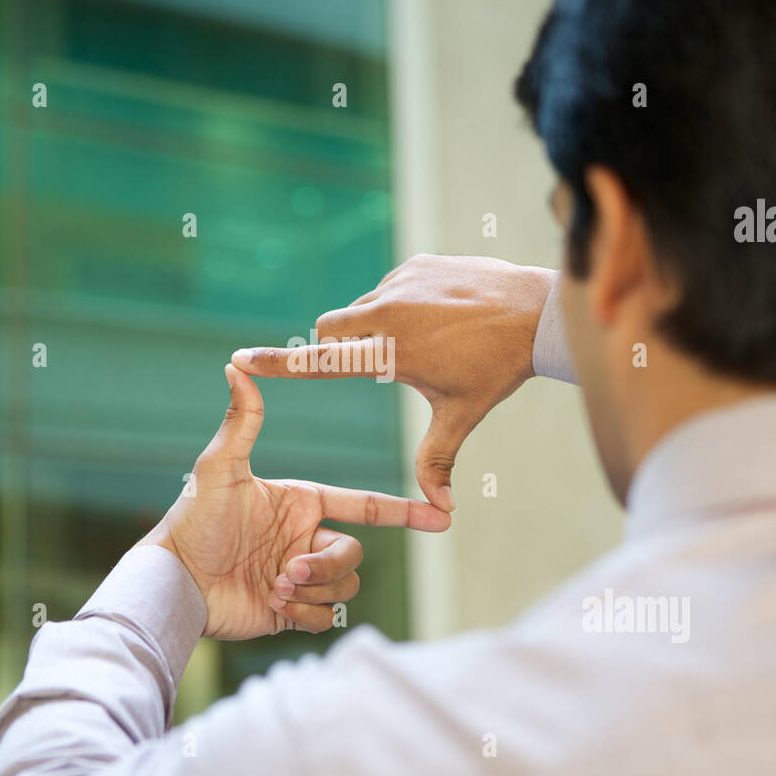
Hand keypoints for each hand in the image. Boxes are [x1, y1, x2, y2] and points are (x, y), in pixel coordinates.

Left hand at [138, 365, 451, 639]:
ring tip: (274, 587)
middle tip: (286, 570)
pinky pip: (323, 617)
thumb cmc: (193, 519)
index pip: (365, 505)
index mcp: (303, 503)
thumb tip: (236, 364)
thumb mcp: (220, 467)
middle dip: (326, 564)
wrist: (175, 582)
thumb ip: (241, 420)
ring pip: (343, 587)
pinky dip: (302, 615)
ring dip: (313, 590)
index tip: (441, 517)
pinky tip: (272, 607)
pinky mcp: (290, 610)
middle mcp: (306, 537)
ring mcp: (300, 575)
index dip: (403, 512)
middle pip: (355, 553)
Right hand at [230, 254, 555, 512]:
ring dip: (376, 327)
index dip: (276, 363)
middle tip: (387, 366)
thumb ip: (438, 460)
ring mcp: (400, 281)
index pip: (319, 360)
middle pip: (332, 330)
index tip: (239, 358)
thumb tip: (441, 512)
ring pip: (362, 307)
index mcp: (387, 350)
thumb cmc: (496, 368)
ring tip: (428, 342)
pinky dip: (402, 303)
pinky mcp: (417, 263)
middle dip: (344, 348)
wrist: (535, 310)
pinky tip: (441, 317)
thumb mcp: (461, 415)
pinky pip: (391, 286)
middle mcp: (385, 310)